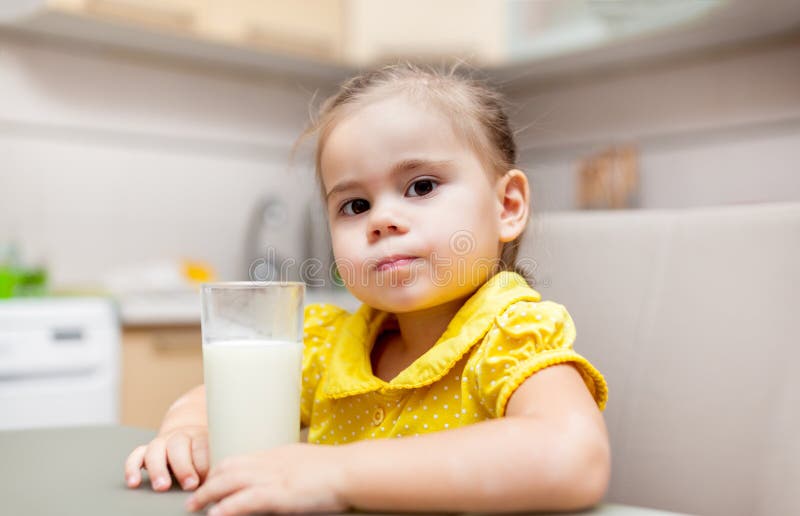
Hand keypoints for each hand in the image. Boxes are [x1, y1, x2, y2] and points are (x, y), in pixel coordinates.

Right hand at [124, 425, 209, 491]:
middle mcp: (179, 437)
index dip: (205, 463)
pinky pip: (135, 456)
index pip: (202, 446)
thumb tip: (219, 482)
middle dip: (184, 467)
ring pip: (155, 450)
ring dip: (158, 469)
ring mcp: (161, 442)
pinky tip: (134, 483)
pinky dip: (132, 468)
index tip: (209, 478)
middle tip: (190, 485)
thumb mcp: (215, 452)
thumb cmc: (205, 451)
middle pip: (179, 446)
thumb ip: (215, 463)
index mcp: (200, 436)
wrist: (189, 433)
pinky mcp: (146, 451)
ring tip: (162, 487)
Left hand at [185, 443, 347, 514]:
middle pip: (229, 467)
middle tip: (194, 497)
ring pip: (230, 481)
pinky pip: (246, 499)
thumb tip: (286, 481)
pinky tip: (216, 514)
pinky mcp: (279, 493)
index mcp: (278, 453)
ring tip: (195, 506)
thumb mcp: (309, 464)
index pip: (240, 458)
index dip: (221, 470)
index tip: (211, 480)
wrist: (351, 470)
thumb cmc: (338, 469)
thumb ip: (293, 470)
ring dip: (208, 494)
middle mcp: (271, 461)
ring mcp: (274, 476)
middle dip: (208, 482)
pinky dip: (228, 507)